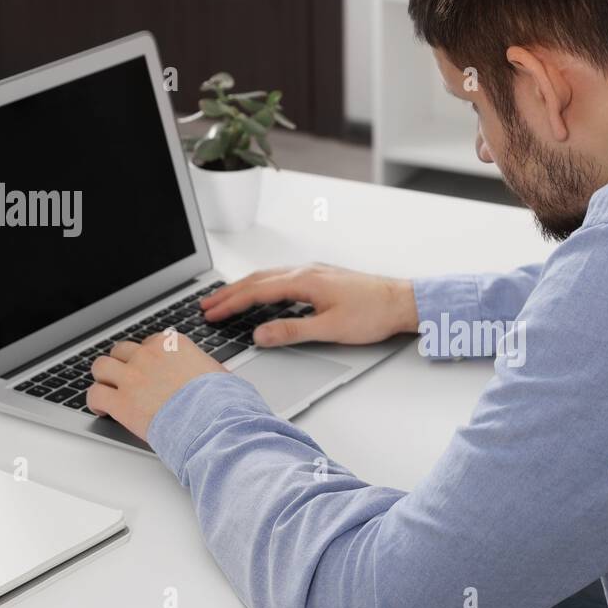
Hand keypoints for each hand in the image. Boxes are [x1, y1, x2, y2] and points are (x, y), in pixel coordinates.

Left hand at [88, 333, 223, 440]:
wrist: (215, 423)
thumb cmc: (223, 403)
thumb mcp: (219, 374)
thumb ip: (204, 369)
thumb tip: (209, 376)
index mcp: (173, 344)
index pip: (149, 342)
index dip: (147, 357)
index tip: (148, 369)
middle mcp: (149, 355)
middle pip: (122, 351)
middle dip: (122, 364)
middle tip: (125, 378)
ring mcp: (133, 377)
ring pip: (101, 366)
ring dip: (104, 378)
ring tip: (108, 390)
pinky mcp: (121, 402)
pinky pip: (95, 395)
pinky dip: (96, 402)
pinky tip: (102, 410)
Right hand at [199, 263, 418, 346]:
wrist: (402, 301)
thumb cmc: (373, 313)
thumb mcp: (329, 328)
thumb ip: (292, 331)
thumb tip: (260, 335)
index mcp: (304, 281)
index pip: (256, 292)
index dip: (230, 304)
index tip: (210, 313)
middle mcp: (306, 271)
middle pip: (257, 280)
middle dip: (229, 293)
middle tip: (206, 305)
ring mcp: (314, 272)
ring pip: (269, 276)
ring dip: (244, 287)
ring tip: (225, 298)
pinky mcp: (322, 277)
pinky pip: (282, 278)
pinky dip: (263, 285)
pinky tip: (263, 293)